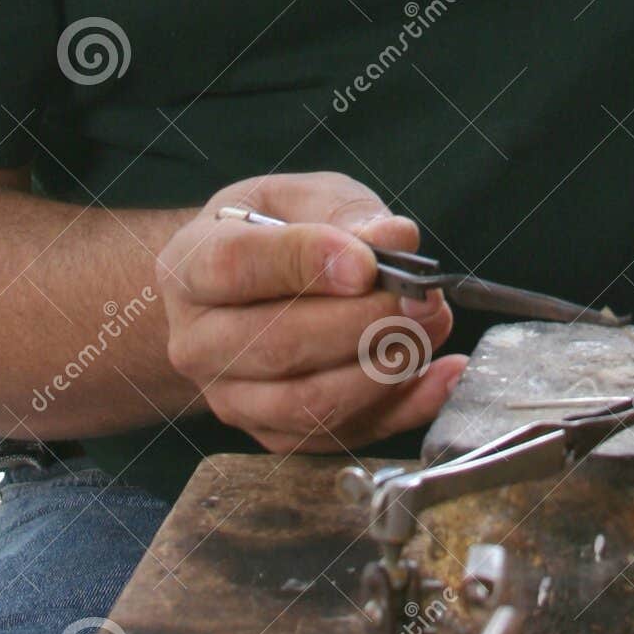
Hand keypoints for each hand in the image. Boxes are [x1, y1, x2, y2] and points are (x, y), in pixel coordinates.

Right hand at [157, 173, 465, 453]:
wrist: (235, 298)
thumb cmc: (270, 237)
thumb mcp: (298, 198)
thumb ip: (345, 212)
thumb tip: (396, 239)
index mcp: (191, 267)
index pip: (237, 267)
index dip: (306, 263)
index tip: (367, 263)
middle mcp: (199, 342)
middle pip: (279, 344)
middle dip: (365, 323)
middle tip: (422, 300)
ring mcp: (232, 397)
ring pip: (310, 402)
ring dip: (386, 370)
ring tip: (432, 328)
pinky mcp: (274, 435)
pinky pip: (343, 434)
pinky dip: (404, 408)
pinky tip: (443, 374)